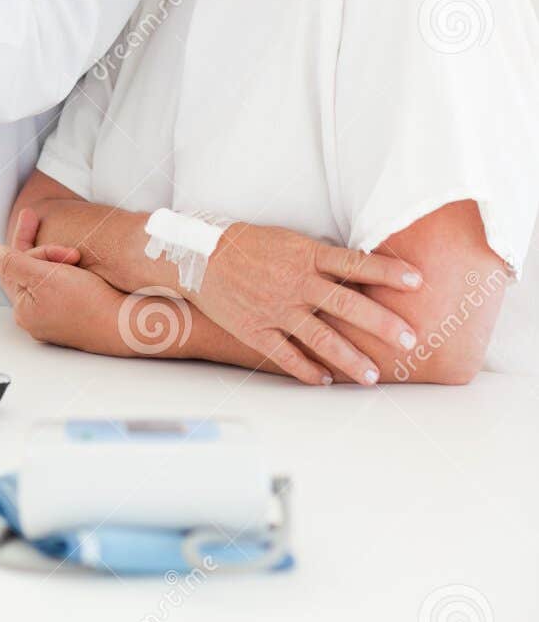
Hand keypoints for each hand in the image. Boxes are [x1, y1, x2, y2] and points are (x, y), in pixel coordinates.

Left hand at [0, 211, 133, 352]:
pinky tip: (81, 269)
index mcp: (24, 308)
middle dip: (48, 253)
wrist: (128, 326)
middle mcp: (36, 317)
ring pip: (48, 277)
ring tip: (79, 260)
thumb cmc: (89, 303)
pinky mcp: (75, 318)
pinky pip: (63, 288)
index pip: (15, 264)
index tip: (30, 215)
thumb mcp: (43, 276)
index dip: (26, 238)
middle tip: (72, 251)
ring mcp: (55, 319)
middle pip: (31, 271)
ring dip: (59, 262)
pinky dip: (69, 274)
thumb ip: (11, 261)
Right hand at [193, 222, 421, 386]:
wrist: (202, 257)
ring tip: (373, 375)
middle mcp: (294, 282)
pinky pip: (286, 355)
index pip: (355, 263)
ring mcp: (276, 308)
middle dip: (380, 323)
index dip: (387, 271)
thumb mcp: (290, 241)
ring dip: (349, 357)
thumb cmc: (250, 246)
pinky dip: (307, 370)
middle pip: (345, 304)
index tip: (419, 281)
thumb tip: (361, 272)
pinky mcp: (257, 330)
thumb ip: (322, 259)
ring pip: (320, 337)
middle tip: (408, 339)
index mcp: (305, 255)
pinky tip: (325, 380)